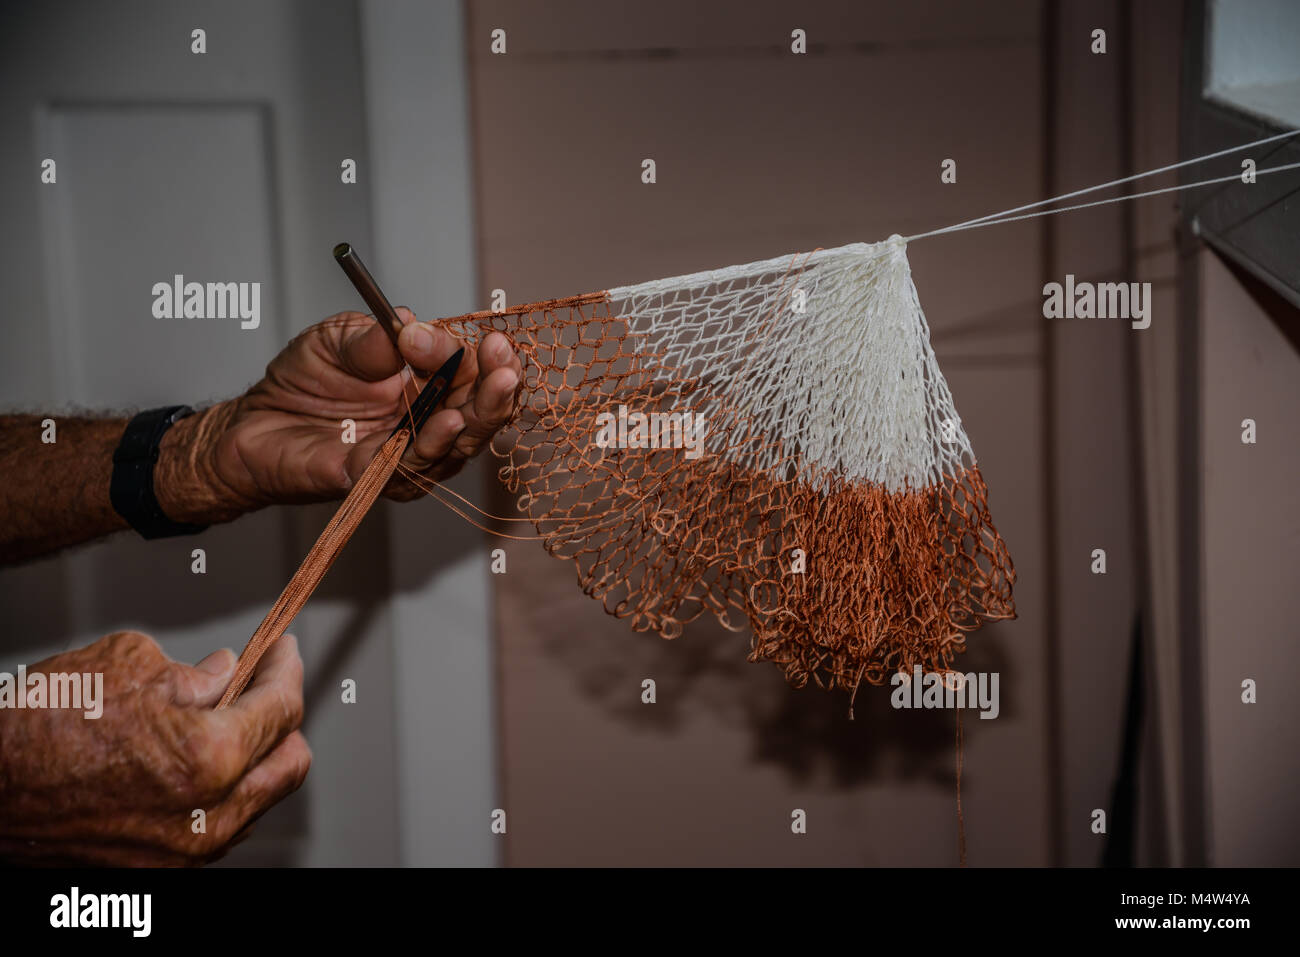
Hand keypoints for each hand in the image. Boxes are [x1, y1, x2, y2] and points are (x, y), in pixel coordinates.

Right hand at [0, 631, 308, 865]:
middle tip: (266, 681)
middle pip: (289, 763)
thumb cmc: (39, 726)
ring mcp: (187, 851)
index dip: (286, 668)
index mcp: (209, 757)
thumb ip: (197, 673)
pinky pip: (221, 825)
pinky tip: (196, 755)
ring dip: (255, 755)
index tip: (283, 649)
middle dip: (284, 716)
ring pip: (259, 798)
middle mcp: (209, 815)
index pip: (282, 708)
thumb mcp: (128, 666)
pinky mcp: (162, 867)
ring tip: (226, 715)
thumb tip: (226, 674)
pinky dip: (224, 788)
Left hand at [157, 309, 521, 521]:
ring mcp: (407, 457)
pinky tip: (446, 423)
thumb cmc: (304, 380)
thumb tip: (413, 326)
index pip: (474, 373)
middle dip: (496, 390)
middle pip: (480, 414)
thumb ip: (376, 336)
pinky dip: (429, 446)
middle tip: (504, 367)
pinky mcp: (375, 480)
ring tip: (484, 393)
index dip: (482, 357)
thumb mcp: (339, 340)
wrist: (253, 422)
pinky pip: (407, 467)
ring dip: (474, 420)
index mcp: (430, 384)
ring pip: (454, 446)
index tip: (486, 339)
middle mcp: (428, 423)